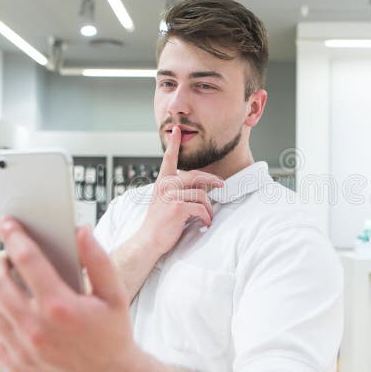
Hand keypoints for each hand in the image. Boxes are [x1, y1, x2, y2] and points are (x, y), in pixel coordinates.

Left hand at [0, 217, 149, 371]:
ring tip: (7, 284)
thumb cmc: (114, 337)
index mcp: (61, 306)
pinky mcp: (16, 367)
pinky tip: (11, 313)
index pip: (27, 260)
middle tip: (5, 256)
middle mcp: (37, 329)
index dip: (14, 236)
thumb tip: (81, 232)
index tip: (7, 223)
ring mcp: (23, 350)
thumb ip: (98, 260)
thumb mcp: (115, 295)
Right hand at [137, 125, 223, 257]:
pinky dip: (206, 217)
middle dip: (212, 180)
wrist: (148, 241)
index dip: (173, 144)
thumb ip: (177, 191)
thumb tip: (200, 188)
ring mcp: (171, 196)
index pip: (168, 159)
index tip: (176, 130)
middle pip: (196, 176)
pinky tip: (204, 224)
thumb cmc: (159, 224)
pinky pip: (201, 208)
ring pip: (202, 195)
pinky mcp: (177, 208)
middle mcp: (165, 185)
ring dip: (208, 208)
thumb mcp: (165, 202)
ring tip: (207, 218)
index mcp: (162, 182)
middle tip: (222, 185)